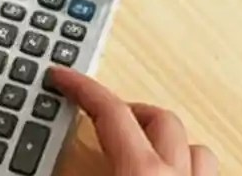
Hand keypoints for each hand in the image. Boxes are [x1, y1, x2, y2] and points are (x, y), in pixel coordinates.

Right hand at [49, 67, 217, 175]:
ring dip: (169, 141)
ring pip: (196, 148)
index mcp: (141, 172)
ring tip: (141, 146)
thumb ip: (66, 168)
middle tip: (101, 117)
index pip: (110, 112)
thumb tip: (44, 162)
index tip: (65, 76)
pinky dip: (186, 168)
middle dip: (130, 110)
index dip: (83, 89)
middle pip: (161, 119)